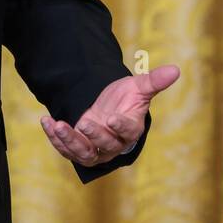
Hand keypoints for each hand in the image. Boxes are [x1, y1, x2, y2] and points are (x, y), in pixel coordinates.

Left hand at [39, 65, 179, 167]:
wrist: (108, 108)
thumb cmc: (126, 98)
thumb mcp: (138, 86)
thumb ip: (154, 80)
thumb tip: (175, 70)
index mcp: (131, 129)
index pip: (128, 132)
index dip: (121, 127)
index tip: (112, 118)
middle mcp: (114, 144)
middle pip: (105, 145)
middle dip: (93, 134)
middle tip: (83, 122)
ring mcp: (95, 150)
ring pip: (84, 153)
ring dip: (69, 141)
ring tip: (58, 125)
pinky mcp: (79, 150)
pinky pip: (66, 149)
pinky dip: (55, 138)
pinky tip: (47, 121)